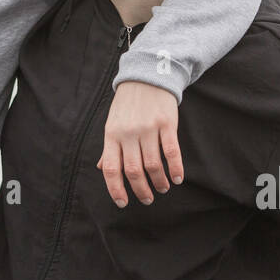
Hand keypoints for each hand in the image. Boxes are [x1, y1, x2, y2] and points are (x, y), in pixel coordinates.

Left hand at [95, 81, 182, 206]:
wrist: (146, 76)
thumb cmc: (128, 104)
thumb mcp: (113, 123)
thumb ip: (109, 147)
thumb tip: (102, 168)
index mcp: (112, 134)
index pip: (111, 168)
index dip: (115, 189)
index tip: (123, 203)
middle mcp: (129, 133)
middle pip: (134, 170)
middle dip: (141, 190)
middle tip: (147, 199)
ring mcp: (148, 128)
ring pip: (153, 164)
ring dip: (159, 181)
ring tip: (162, 188)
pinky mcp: (167, 124)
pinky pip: (171, 152)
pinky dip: (175, 168)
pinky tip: (177, 177)